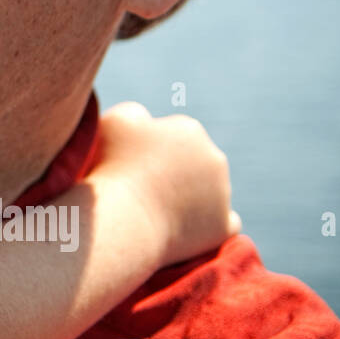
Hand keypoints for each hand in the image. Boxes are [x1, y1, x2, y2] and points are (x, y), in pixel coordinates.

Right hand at [93, 102, 240, 266]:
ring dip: (191, 196)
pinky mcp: (224, 225)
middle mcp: (214, 157)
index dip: (150, 148)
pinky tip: (188, 226)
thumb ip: (134, 112)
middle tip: (143, 187)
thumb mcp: (115, 122)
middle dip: (175, 170)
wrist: (125, 218)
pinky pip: (225, 221)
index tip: (130, 164)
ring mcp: (223, 193)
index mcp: (189, 129)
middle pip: (194, 162)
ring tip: (157, 209)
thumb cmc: (115, 167)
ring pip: (209, 190)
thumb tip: (144, 119)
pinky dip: (208, 223)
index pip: (172, 135)